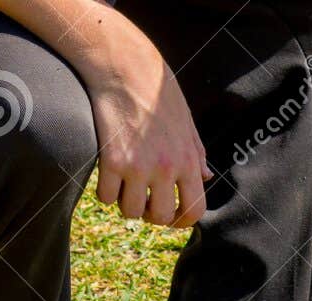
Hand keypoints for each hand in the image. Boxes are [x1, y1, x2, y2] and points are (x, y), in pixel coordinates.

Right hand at [82, 17, 210, 227]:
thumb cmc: (158, 93)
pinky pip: (106, 197)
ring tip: (125, 186)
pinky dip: (105, 192)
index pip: (195, 211)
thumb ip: (197, 154)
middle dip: (150, 214)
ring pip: (130, 212)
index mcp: (189, 162)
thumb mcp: (187, 124)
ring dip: (126, 204)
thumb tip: (205, 178)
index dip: (182, 221)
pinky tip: (107, 177)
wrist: (125, 68)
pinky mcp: (111, 160)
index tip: (172, 216)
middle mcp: (166, 169)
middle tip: (143, 200)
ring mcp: (138, 166)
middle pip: (160, 217)